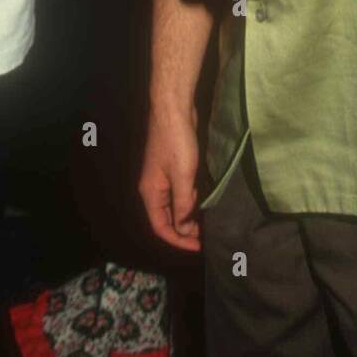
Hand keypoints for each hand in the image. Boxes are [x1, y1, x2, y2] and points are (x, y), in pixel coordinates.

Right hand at [138, 108, 200, 251]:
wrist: (173, 109)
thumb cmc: (177, 142)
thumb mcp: (182, 176)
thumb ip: (182, 204)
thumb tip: (183, 228)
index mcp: (151, 192)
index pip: (160, 226)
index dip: (178, 240)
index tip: (197, 247)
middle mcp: (153, 187)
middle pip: (166, 217)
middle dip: (184, 230)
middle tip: (205, 236)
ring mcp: (162, 177)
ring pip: (173, 205)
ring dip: (187, 215)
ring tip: (205, 221)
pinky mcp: (172, 167)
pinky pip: (179, 192)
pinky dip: (189, 200)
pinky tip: (201, 200)